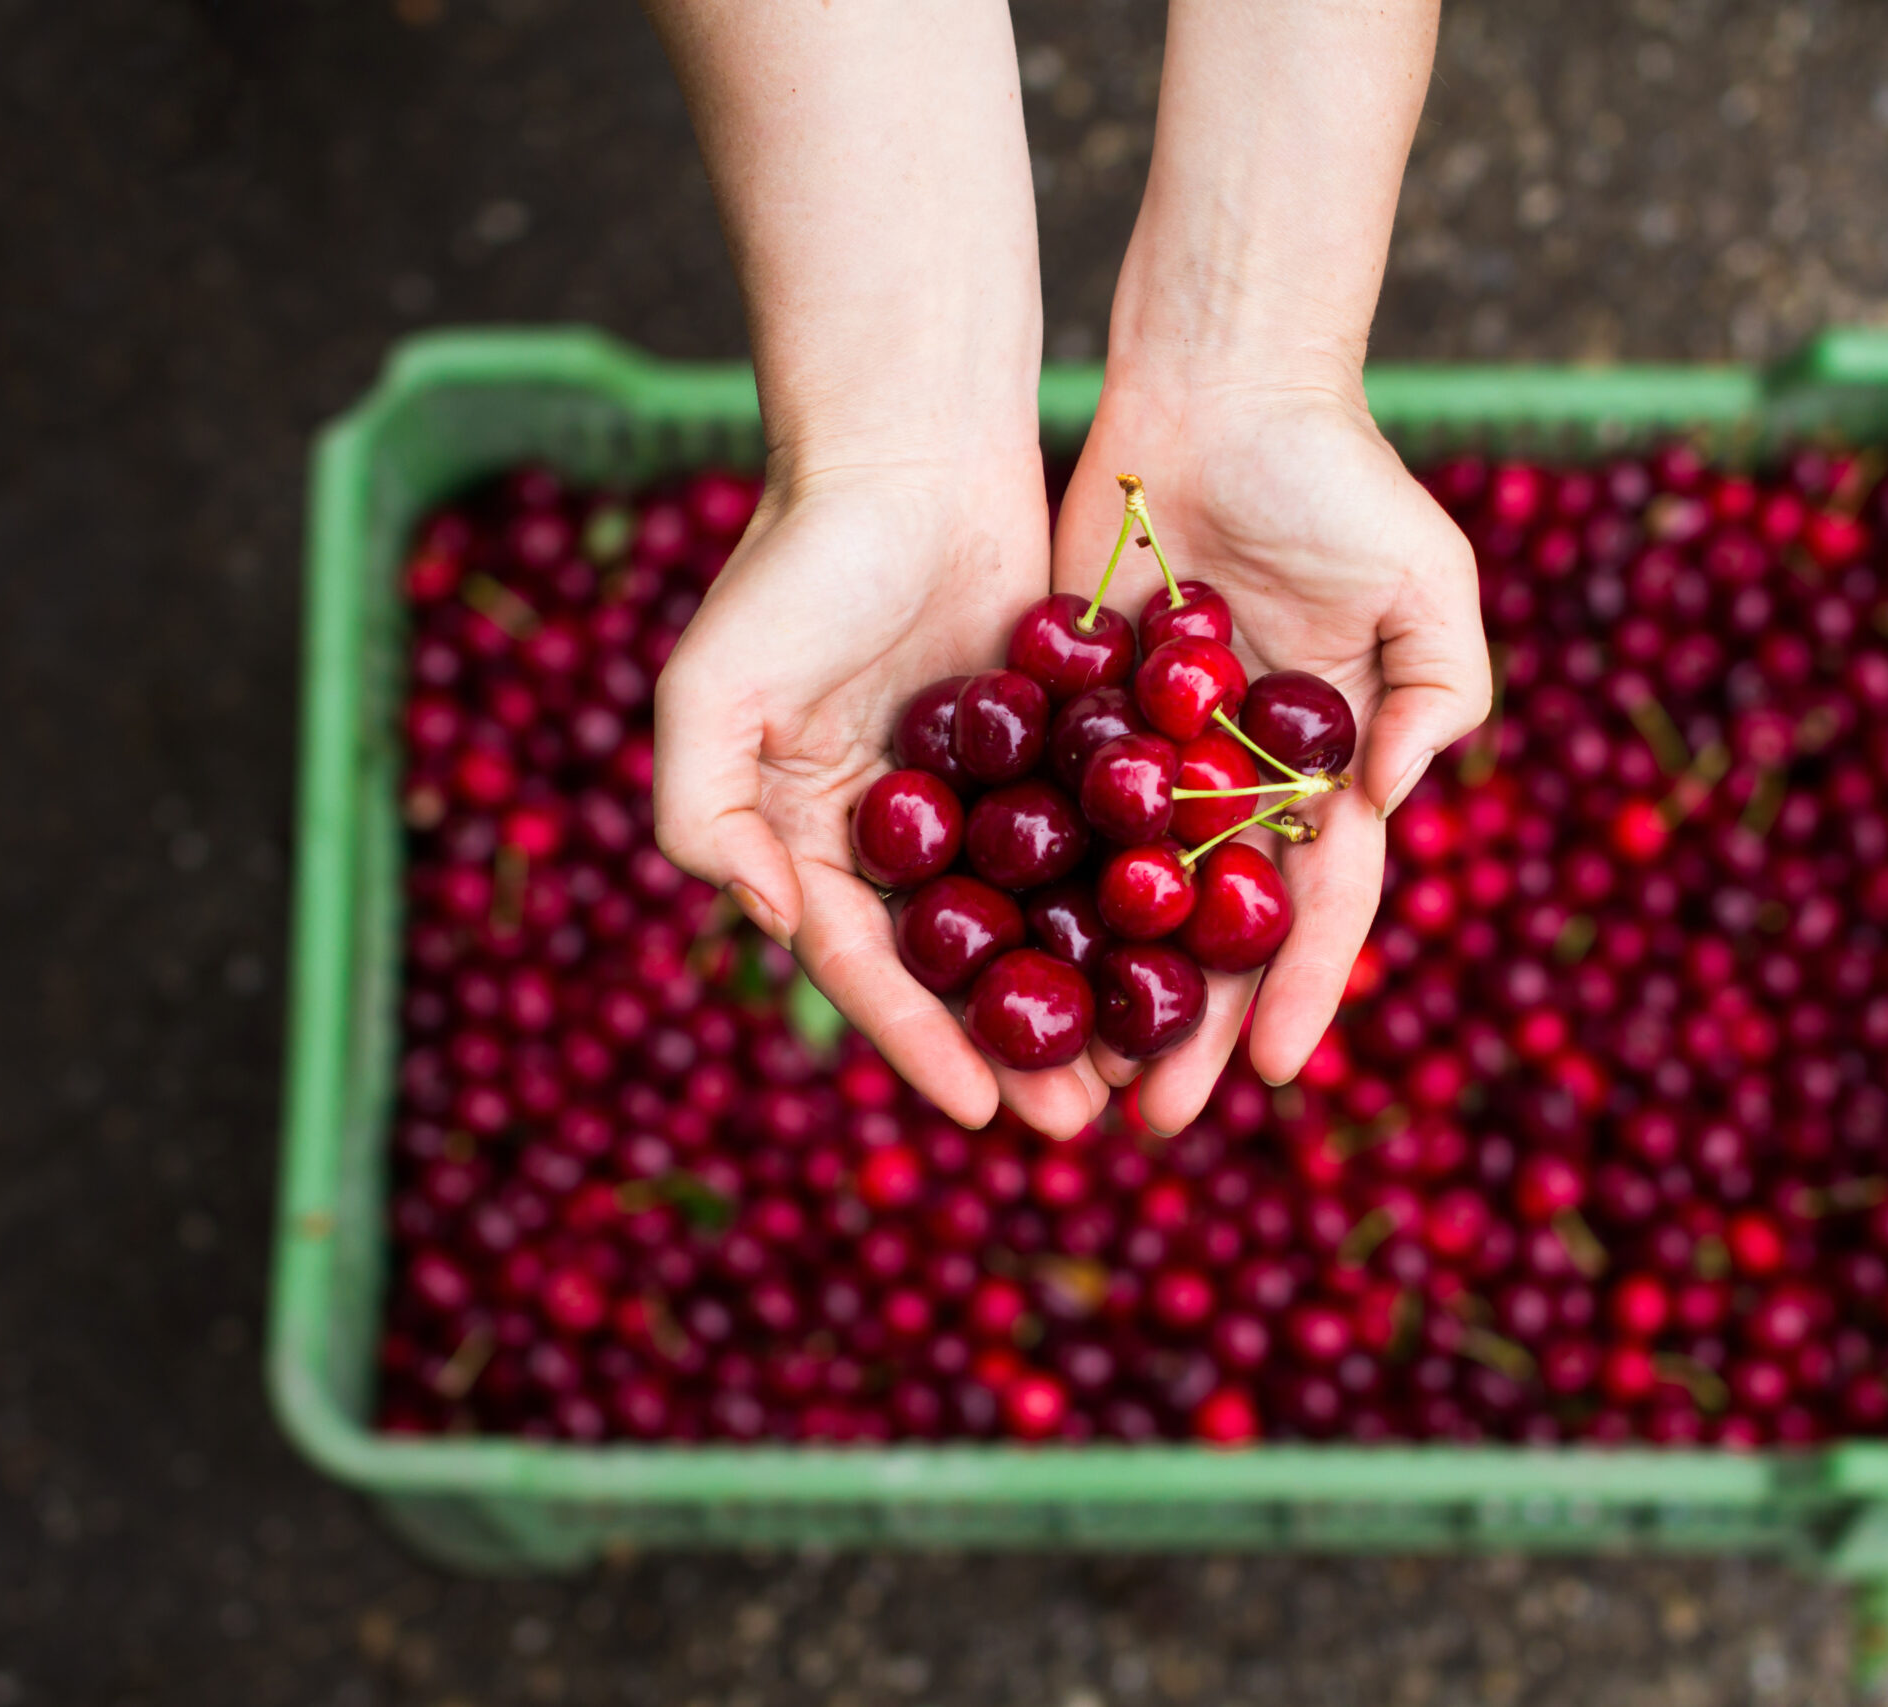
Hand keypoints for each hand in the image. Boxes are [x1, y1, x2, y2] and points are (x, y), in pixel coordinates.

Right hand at [655, 462, 1111, 1139]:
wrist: (908, 441)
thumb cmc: (797, 561)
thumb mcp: (711, 687)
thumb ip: (700, 813)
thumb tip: (777, 924)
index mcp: (810, 835)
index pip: (869, 964)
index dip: (921, 1042)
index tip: (983, 1110)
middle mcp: (897, 829)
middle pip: (963, 964)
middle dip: (1017, 1043)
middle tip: (1081, 1119)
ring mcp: (980, 789)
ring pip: (1041, 914)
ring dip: (1086, 991)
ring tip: (1143, 1062)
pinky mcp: (1056, 741)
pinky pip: (1097, 835)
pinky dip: (1134, 893)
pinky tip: (1187, 950)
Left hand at [1052, 378, 1488, 1129]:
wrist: (1217, 380)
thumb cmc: (1339, 474)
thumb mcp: (1426, 576)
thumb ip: (1434, 688)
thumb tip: (1388, 798)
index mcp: (1319, 769)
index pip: (1315, 905)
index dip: (1300, 990)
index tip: (1276, 1074)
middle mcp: (1229, 781)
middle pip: (1207, 932)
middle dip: (1186, 1026)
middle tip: (1148, 1118)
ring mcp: (1143, 755)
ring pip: (1114, 897)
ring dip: (1095, 988)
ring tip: (1064, 1076)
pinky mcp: (1065, 711)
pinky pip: (1042, 812)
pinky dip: (1021, 889)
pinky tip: (989, 962)